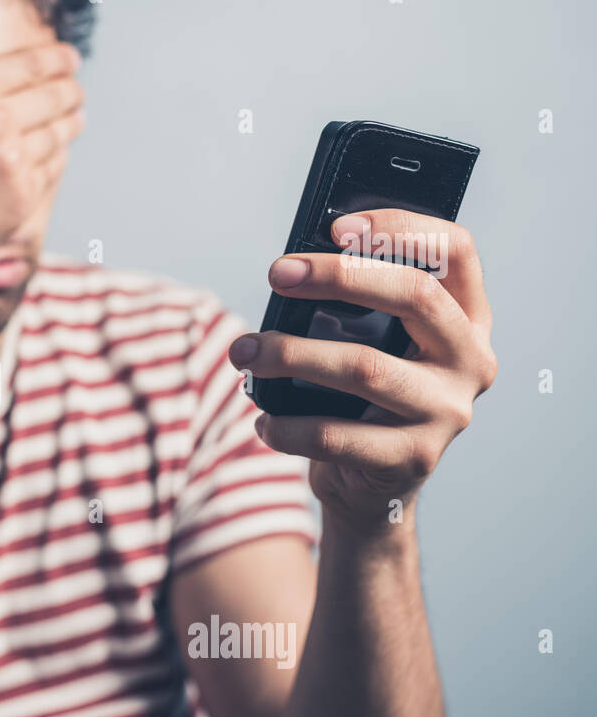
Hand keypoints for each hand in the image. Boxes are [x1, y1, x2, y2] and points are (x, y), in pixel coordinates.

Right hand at [0, 0, 84, 293]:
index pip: (31, 62)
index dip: (56, 57)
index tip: (68, 58)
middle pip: (54, 95)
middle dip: (70, 88)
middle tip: (75, 89)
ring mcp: (11, 163)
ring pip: (59, 132)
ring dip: (71, 121)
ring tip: (74, 117)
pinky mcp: (19, 201)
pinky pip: (51, 169)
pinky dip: (56, 157)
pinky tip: (54, 153)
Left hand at [228, 210, 496, 527]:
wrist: (371, 488)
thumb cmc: (362, 402)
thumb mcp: (375, 345)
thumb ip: (359, 308)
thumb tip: (292, 269)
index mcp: (467, 320)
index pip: (456, 251)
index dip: (402, 228)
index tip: (338, 227)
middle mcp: (471, 362)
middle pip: (414, 297)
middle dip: (338, 277)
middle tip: (278, 273)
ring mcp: (448, 413)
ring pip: (365, 368)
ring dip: (291, 354)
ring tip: (245, 353)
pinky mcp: (413, 459)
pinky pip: (337, 435)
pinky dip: (288, 426)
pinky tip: (263, 420)